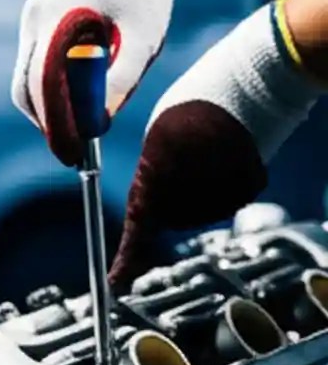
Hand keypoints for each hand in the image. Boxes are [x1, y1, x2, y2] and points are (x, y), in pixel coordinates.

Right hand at [11, 0, 189, 165]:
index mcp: (59, 14)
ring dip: (46, 110)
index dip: (54, 119)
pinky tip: (72, 109)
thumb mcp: (145, 37)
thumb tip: (101, 121)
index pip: (43, 78)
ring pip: (25, 81)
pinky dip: (47, 94)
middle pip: (26, 84)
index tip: (71, 150)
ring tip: (76, 133)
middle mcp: (35, 17)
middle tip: (73, 152)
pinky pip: (31, 71)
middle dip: (47, 122)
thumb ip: (124, 77)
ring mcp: (30, 22)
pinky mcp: (33, 29)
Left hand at [109, 0, 324, 289]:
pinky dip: (221, 187)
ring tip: (205, 155)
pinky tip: (225, 159)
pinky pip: (224, 202)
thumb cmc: (194, 105)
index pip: (139, 224)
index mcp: (158, 169)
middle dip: (167, 201)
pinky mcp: (247, 189)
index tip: (116, 282)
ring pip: (197, 213)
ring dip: (195, 193)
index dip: (127, 259)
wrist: (249, 82)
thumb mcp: (158, 136)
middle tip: (180, 165)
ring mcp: (221, 190)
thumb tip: (147, 203)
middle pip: (169, 218)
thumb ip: (151, 173)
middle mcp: (188, 185)